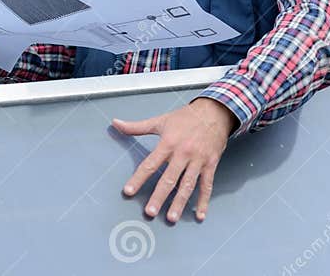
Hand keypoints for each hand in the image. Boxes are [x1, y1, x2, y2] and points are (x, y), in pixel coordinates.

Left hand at [112, 98, 236, 221]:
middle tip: (150, 212)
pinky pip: (207, 185)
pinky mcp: (211, 164)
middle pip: (169, 178)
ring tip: (171, 218)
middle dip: (159, 196)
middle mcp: (183, 153)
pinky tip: (199, 215)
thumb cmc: (185, 117)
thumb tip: (115, 123)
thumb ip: (136, 127)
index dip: (138, 178)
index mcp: (168, 143)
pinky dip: (203, 201)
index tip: (128, 191)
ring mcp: (198, 160)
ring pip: (187, 185)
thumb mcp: (160, 121)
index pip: (150, 164)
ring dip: (179, 203)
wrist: (214, 111)